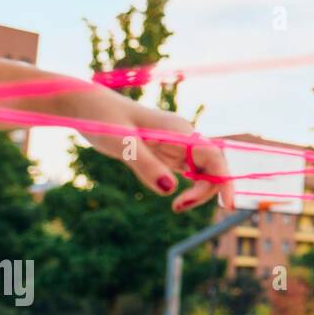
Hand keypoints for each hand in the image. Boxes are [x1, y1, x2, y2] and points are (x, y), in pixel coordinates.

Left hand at [79, 87, 234, 212]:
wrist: (87, 107)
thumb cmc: (103, 120)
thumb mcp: (122, 144)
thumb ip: (146, 166)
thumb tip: (171, 191)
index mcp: (180, 132)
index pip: (214, 158)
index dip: (224, 181)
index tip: (226, 206)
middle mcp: (184, 138)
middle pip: (212, 167)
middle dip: (206, 191)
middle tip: (177, 207)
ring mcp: (176, 145)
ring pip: (202, 172)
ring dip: (198, 192)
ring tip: (176, 207)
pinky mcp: (166, 153)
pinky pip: (188, 172)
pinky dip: (188, 188)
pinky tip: (175, 199)